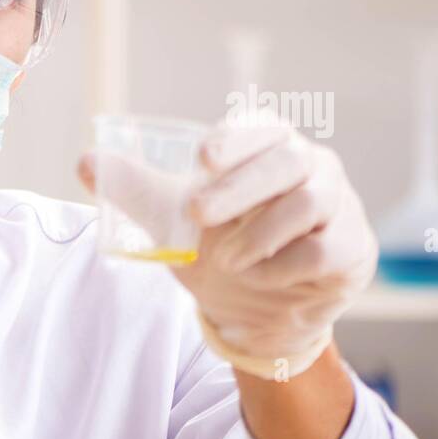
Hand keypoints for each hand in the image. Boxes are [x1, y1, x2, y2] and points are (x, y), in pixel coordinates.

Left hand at [80, 118, 377, 371]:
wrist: (255, 311)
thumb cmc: (219, 247)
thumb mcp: (172, 221)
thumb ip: (135, 190)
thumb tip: (85, 162)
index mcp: (269, 148)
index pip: (262, 127)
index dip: (236, 138)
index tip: (201, 156)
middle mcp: (311, 166)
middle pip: (287, 161)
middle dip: (239, 187)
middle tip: (195, 215)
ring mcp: (339, 205)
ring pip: (309, 203)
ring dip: (258, 234)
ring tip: (226, 259)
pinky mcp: (352, 249)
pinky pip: (324, 251)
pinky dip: (284, 267)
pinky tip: (260, 278)